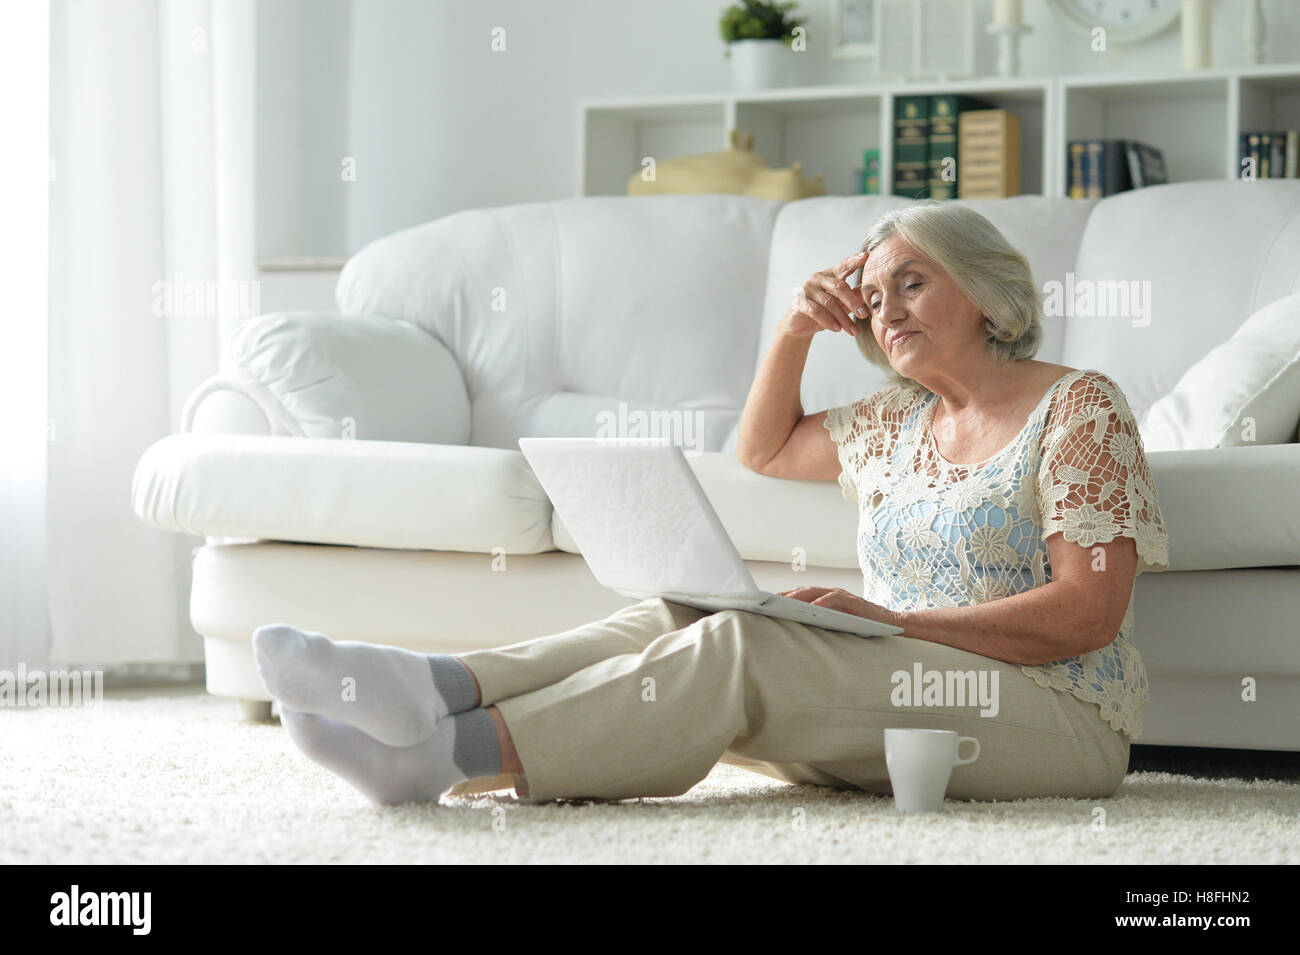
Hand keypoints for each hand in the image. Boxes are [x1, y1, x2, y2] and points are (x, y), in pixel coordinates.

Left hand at [778, 585, 903, 629]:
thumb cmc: (861, 628)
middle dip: (785, 595)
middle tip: (767, 601)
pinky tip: (810, 608)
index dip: (783, 597)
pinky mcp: (852, 601)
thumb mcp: (835, 625)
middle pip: (803, 591)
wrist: (890, 625)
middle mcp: (831, 594)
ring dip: (798, 597)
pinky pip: (834, 599)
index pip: (800, 595)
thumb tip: (795, 628)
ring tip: (782, 603)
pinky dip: (822, 602)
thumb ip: (819, 622)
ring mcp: (842, 596)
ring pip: (815, 592)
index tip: (765, 602)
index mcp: (825, 599)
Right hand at [779, 250, 868, 339]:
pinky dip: (828, 321)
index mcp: (831, 275)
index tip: (866, 256)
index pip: (844, 266)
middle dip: (853, 302)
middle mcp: (819, 279)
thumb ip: (855, 295)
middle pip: (839, 287)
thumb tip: (874, 292)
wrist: (801, 325)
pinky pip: (816, 311)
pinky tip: (837, 329)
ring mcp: (808, 289)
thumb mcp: (842, 303)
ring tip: (852, 330)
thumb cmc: (824, 311)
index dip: (854, 261)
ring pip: (829, 303)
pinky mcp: (800, 302)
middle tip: (863, 315)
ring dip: (843, 319)